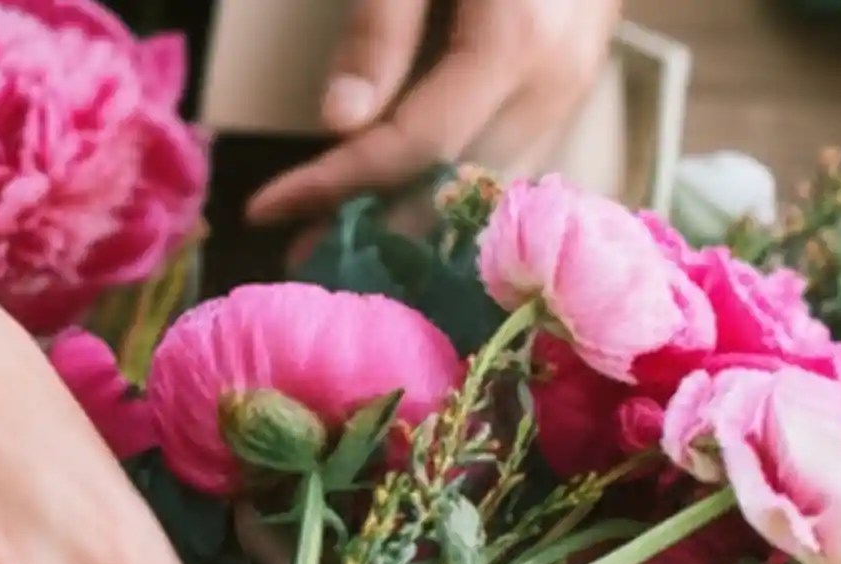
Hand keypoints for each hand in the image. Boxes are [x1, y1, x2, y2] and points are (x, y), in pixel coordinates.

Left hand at [247, 0, 621, 223]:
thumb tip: (340, 123)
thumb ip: (381, 29)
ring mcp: (575, 86)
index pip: (413, 147)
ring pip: (490, 184)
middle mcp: (557, 83)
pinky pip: (512, 158)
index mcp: (516, 44)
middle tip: (304, 258)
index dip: (337, 182)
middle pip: (457, 187)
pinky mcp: (573, 80)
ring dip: (415, 218)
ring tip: (347, 237)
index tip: (265, 207)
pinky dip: (454, 186)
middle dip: (376, 228)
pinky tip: (409, 198)